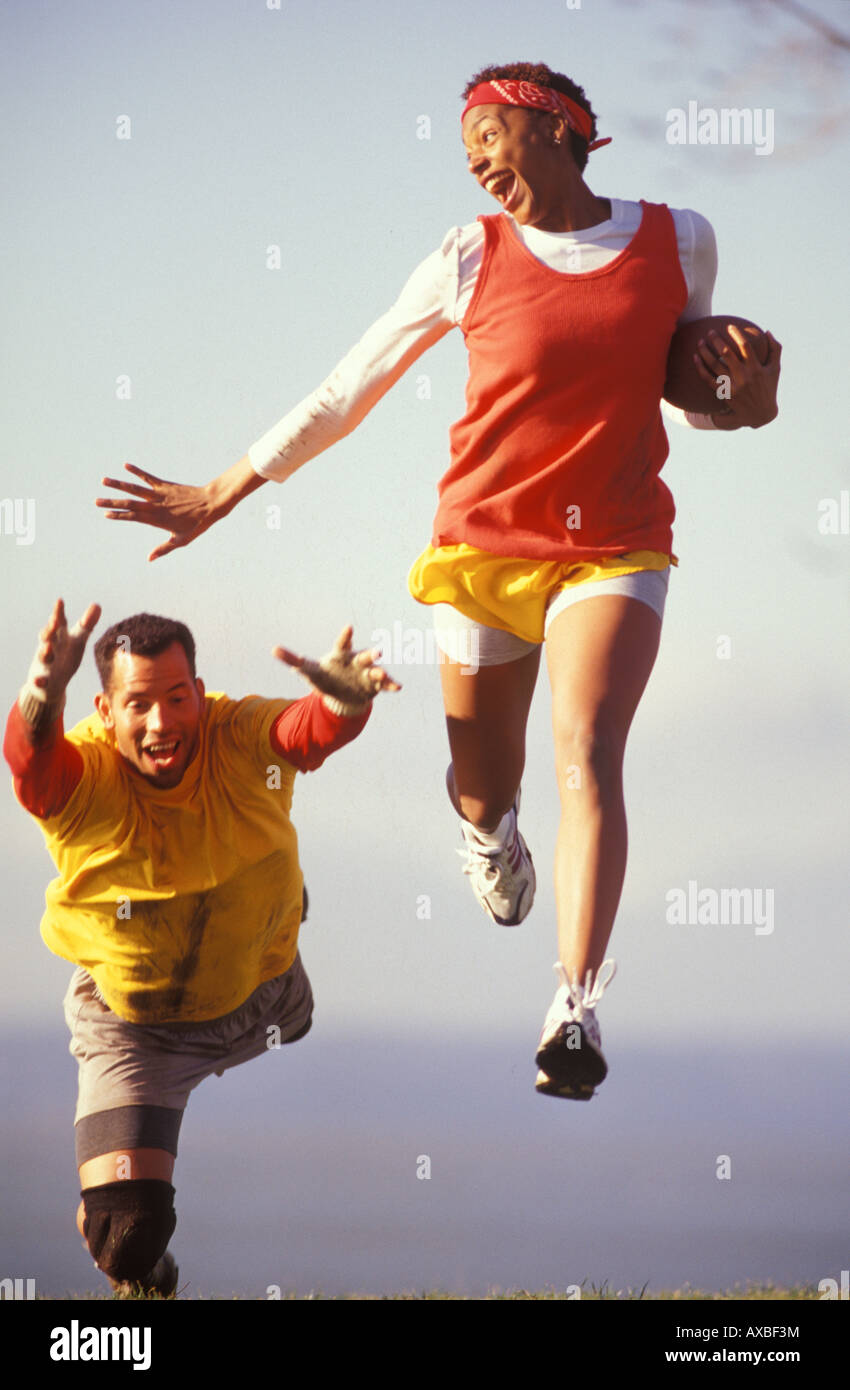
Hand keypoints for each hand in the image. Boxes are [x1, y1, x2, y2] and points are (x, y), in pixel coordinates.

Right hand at [20, 599, 101, 728]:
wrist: (49, 684)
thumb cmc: (65, 657)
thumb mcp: (77, 641)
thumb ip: (86, 625)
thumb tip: (97, 604)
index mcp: (59, 637)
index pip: (59, 622)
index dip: (59, 612)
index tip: (60, 601)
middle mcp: (49, 647)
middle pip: (48, 637)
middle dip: (50, 628)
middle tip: (55, 620)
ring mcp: (44, 664)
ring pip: (43, 657)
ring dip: (45, 652)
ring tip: (49, 647)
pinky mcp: (42, 681)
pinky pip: (39, 681)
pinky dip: (38, 680)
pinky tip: (38, 681)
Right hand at [96, 463, 218, 560]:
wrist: (211, 504)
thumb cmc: (197, 525)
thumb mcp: (181, 540)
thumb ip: (164, 548)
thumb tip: (149, 559)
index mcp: (157, 519)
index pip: (133, 517)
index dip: (119, 516)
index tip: (105, 514)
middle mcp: (155, 506)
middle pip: (129, 503)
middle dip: (112, 502)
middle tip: (96, 501)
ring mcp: (159, 494)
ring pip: (135, 488)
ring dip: (119, 484)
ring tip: (104, 480)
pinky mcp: (165, 485)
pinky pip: (148, 477)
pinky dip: (137, 471)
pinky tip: (126, 465)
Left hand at [273, 625, 400, 712]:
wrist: (342, 695)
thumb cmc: (325, 677)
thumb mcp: (308, 671)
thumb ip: (292, 659)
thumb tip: (274, 649)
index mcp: (341, 654)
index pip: (343, 644)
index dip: (346, 636)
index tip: (349, 628)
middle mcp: (356, 661)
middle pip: (364, 656)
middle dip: (370, 654)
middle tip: (377, 651)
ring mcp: (367, 673)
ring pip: (375, 670)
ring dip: (380, 671)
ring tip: (382, 674)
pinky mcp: (375, 685)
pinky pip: (385, 684)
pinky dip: (391, 684)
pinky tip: (398, 688)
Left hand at [694, 325, 781, 428]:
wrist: (761, 414)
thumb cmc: (769, 388)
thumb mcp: (775, 369)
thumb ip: (775, 349)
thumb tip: (767, 332)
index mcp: (756, 368)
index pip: (745, 346)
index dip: (737, 334)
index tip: (730, 326)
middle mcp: (743, 376)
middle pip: (727, 354)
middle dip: (717, 340)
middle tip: (710, 331)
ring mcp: (732, 385)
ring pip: (715, 365)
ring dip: (706, 352)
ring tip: (700, 342)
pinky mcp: (724, 393)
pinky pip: (708, 379)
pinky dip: (700, 368)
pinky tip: (695, 358)